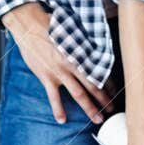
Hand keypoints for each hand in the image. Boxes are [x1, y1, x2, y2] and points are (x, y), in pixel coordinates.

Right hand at [4, 2, 110, 123]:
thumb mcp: (71, 31)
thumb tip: (94, 51)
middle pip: (93, 85)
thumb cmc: (50, 24)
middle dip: (104, 99)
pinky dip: (58, 109)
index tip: (115, 91)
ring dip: (89, 108)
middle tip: (112, 110)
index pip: (99, 71)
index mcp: (80, 52)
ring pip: (78, 94)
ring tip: (97, 119)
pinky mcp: (46, 77)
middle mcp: (72, 64)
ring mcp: (59, 72)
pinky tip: (62, 120)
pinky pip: (53, 97)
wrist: (28, 25)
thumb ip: (82, 44)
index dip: (108, 83)